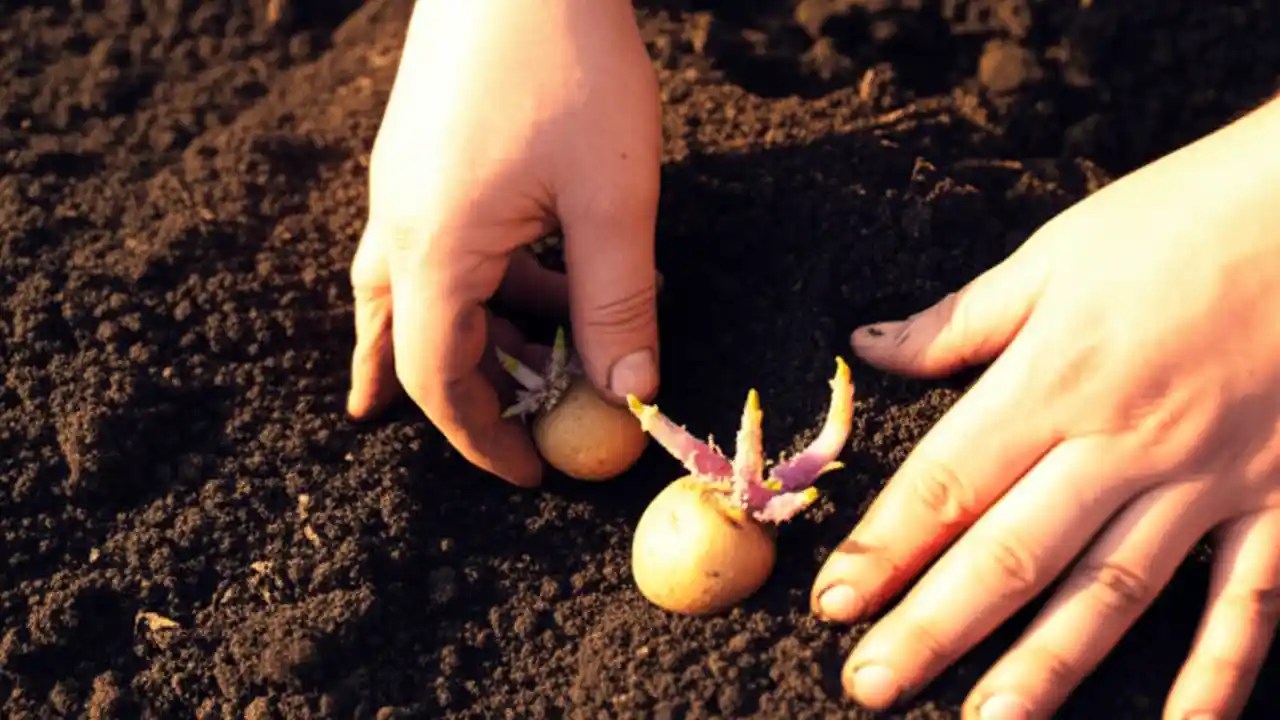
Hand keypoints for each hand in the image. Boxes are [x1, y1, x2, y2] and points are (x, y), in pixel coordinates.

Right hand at [346, 0, 661, 486]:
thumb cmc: (566, 61)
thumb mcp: (611, 195)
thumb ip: (616, 301)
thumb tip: (629, 393)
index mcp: (435, 247)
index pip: (439, 379)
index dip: (483, 439)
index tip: (530, 473)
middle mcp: (398, 223)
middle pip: (415, 342)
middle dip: (473, 394)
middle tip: (526, 429)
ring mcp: (403, 184)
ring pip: (423, 292)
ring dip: (488, 332)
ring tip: (553, 353)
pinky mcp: (423, 154)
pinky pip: (440, 243)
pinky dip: (488, 279)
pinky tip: (543, 272)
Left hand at [813, 99, 1279, 718]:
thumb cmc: (1187, 220)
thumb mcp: (1057, 253)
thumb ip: (960, 319)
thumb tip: (868, 345)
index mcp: (1057, 381)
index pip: (948, 483)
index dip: (884, 547)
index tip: (832, 601)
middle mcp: (1123, 445)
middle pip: (1010, 555)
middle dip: (932, 627)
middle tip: (870, 685)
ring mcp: (1208, 483)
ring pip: (1110, 595)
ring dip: (1043, 669)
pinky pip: (1246, 606)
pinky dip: (1215, 675)